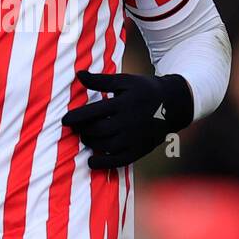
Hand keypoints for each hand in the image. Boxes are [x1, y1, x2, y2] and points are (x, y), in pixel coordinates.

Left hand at [61, 69, 193, 169]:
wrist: (174, 104)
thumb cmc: (144, 90)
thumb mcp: (125, 81)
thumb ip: (101, 81)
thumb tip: (78, 75)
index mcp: (125, 103)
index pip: (95, 111)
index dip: (77, 117)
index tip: (65, 120)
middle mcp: (130, 122)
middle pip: (100, 130)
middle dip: (84, 130)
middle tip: (75, 129)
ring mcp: (136, 138)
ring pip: (108, 145)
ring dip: (92, 143)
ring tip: (85, 138)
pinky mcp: (140, 150)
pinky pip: (120, 160)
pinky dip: (104, 163)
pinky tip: (92, 161)